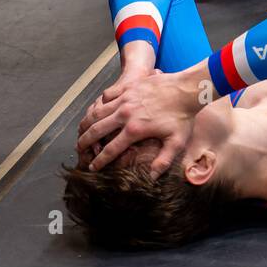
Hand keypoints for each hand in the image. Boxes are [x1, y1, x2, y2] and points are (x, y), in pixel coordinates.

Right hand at [75, 69, 204, 176]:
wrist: (187, 88)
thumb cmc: (183, 116)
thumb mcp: (176, 142)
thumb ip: (163, 161)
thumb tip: (151, 178)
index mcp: (135, 130)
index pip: (110, 150)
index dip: (99, 161)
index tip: (92, 168)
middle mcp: (125, 114)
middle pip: (96, 131)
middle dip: (84, 142)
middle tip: (79, 150)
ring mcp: (125, 99)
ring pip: (97, 113)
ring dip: (86, 123)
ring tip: (81, 131)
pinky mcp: (128, 87)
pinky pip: (106, 96)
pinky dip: (99, 104)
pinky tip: (98, 110)